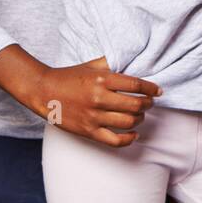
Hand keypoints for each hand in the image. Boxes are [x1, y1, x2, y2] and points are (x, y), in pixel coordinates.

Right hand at [33, 56, 160, 145]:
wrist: (43, 91)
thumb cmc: (69, 76)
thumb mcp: (92, 65)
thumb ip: (112, 64)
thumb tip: (134, 61)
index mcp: (102, 79)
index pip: (136, 85)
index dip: (151, 89)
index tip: (158, 91)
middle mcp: (99, 98)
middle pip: (136, 105)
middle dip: (148, 104)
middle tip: (149, 102)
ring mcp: (94, 117)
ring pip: (128, 122)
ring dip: (140, 119)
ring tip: (140, 115)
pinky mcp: (88, 131)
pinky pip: (115, 140)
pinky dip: (129, 139)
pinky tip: (134, 133)